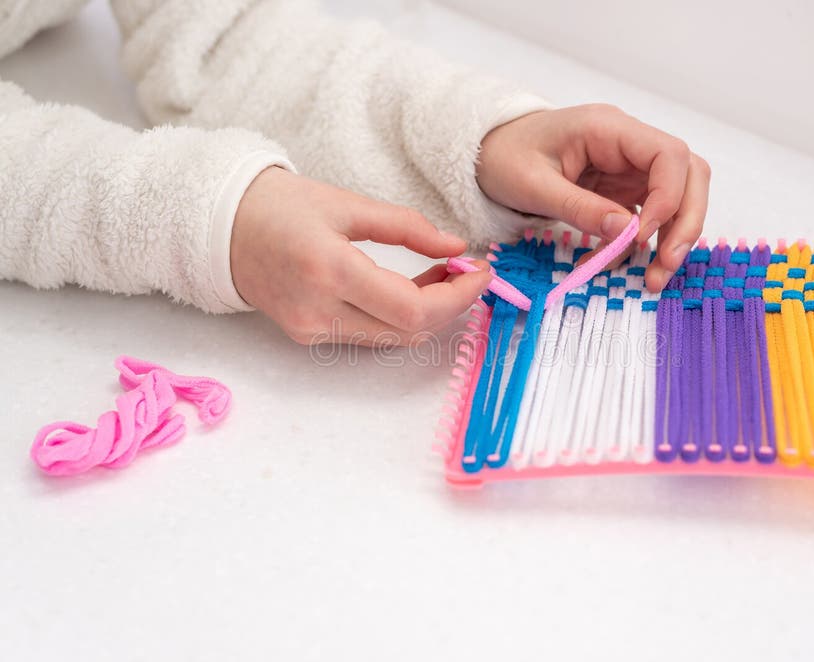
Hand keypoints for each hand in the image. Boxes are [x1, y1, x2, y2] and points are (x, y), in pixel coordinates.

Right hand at [231, 167, 490, 345]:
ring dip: (427, 314)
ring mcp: (311, 329)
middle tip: (467, 273)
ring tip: (443, 276)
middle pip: (408, 332)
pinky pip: (369, 336)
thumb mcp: (348, 204)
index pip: (413, 309)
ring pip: (392, 338)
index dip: (457, 298)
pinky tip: (410, 290)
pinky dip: (398, 318)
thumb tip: (458, 246)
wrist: (220, 227)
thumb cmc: (281, 205)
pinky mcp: (308, 335)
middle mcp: (319, 310)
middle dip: (449, 307)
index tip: (482, 274)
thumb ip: (408, 227)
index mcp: (330, 270)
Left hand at [476, 104, 709, 290]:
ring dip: (671, 239)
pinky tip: (610, 264)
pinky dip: (639, 245)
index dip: (670, 197)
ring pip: (676, 199)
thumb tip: (628, 234)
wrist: (487, 152)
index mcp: (608, 128)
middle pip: (688, 174)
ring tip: (652, 279)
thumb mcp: (534, 186)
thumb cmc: (505, 157)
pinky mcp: (621, 190)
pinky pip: (648, 218)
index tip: (644, 236)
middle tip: (667, 264)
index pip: (669, 154)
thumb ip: (580, 209)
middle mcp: (627, 144)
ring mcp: (628, 168)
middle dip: (686, 222)